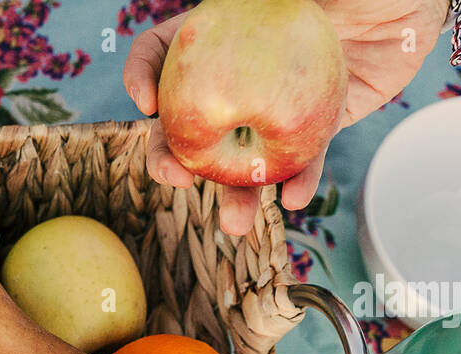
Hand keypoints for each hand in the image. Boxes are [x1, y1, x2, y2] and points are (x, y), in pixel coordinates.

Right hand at [124, 0, 450, 234]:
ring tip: (234, 223)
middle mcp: (241, 73)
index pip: (162, 52)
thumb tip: (215, 6)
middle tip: (176, 179)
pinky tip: (293, 197)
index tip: (144, 104)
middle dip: (174, 158)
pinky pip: (303, 158)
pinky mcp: (318, 123)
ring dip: (235, 194)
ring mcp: (277, 102)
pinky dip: (298, 180)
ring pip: (244, 155)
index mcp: (223, 33)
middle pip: (190, 121)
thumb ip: (262, 0)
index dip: (142, 77)